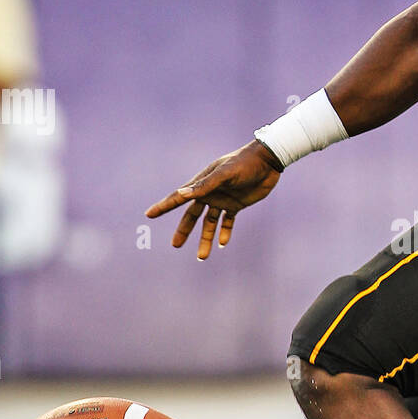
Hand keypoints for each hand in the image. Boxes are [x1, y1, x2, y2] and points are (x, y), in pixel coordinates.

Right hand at [146, 140, 280, 259]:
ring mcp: (222, 199)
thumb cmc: (244, 163)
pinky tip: (223, 243)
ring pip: (210, 223)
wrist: (268, 161)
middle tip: (175, 245)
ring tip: (202, 257)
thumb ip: (204, 185)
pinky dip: (225, 231)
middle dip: (184, 230)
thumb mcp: (225, 174)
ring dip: (206, 239)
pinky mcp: (236, 204)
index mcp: (202, 184)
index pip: (179, 197)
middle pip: (192, 215)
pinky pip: (227, 221)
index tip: (149, 214)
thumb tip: (181, 193)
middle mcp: (209, 193)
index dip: (164, 206)